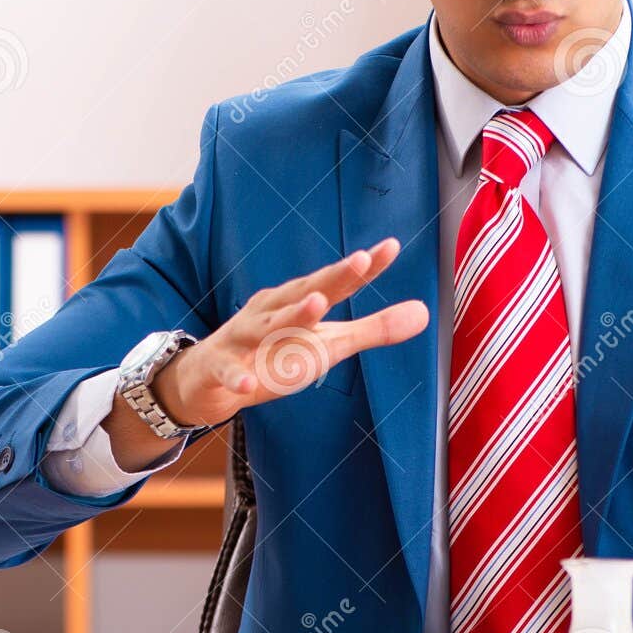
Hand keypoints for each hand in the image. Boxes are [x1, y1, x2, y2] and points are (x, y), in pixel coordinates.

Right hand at [159, 237, 428, 428]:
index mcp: (299, 302)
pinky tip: (246, 386)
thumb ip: (373, 330)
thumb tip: (425, 312)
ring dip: (290, 315)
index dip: (364, 267)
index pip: (337, 282)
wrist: (208, 380)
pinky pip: (228, 371)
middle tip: (361, 260)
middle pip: (304, 291)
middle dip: (332, 277)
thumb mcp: (329, 345)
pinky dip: (236, 377)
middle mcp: (271, 311)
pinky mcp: (219, 367)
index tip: (391, 247)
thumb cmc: (274, 354)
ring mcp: (242, 338)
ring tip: (317, 306)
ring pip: (265, 324)